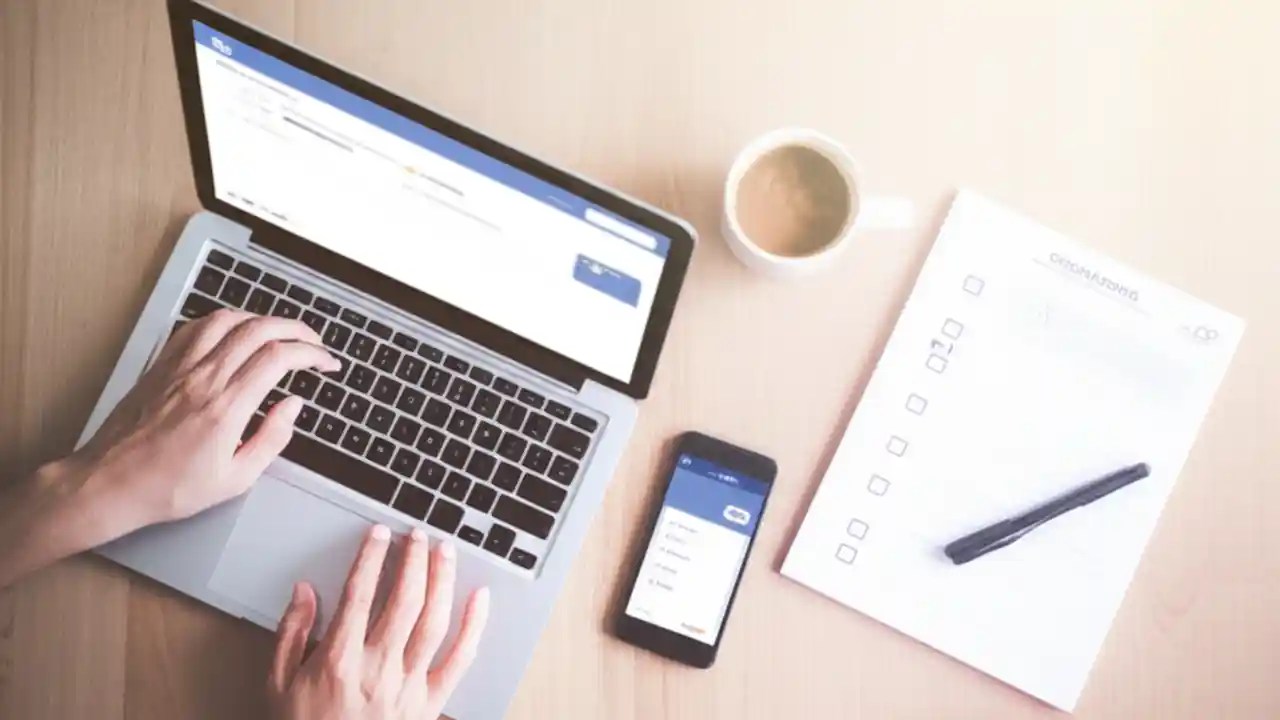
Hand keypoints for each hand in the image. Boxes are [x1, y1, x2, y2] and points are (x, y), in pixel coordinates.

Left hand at [73, 309, 339, 534]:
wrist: (110, 484)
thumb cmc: (168, 488)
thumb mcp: (235, 479)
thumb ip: (272, 438)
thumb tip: (292, 406)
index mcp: (226, 408)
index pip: (279, 358)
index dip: (312, 354)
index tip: (326, 363)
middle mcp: (203, 379)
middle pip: (259, 329)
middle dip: (296, 330)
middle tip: (313, 344)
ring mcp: (179, 367)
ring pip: (228, 319)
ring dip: (262, 319)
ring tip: (279, 333)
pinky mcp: (162, 366)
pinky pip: (197, 327)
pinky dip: (225, 321)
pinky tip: (235, 331)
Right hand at [269, 525, 489, 719]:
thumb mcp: (278, 684)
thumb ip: (290, 633)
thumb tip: (304, 590)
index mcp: (338, 661)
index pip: (358, 595)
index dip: (371, 558)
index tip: (379, 534)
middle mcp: (378, 669)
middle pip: (405, 601)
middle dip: (413, 560)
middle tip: (417, 535)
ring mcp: (408, 686)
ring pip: (435, 622)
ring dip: (443, 581)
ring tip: (445, 551)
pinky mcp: (430, 703)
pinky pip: (460, 659)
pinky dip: (474, 626)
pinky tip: (480, 597)